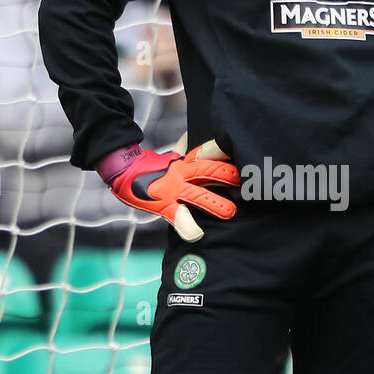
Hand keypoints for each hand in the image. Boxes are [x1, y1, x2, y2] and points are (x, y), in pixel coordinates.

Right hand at [101, 140, 239, 241]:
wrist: (122, 171)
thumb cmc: (151, 167)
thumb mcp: (173, 155)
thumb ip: (187, 148)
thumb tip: (196, 139)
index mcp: (186, 160)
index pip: (209, 152)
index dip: (225, 153)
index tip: (246, 155)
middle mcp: (181, 173)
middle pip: (210, 171)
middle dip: (230, 176)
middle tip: (250, 181)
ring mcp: (173, 189)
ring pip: (199, 195)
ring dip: (216, 204)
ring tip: (231, 212)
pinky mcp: (165, 205)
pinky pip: (179, 218)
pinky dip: (189, 228)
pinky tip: (198, 234)